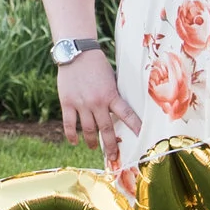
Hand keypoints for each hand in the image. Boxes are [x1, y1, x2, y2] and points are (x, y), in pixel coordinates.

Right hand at [57, 50, 139, 165]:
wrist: (76, 52)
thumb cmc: (97, 64)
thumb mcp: (111, 79)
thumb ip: (114, 95)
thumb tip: (121, 111)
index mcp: (111, 95)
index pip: (127, 115)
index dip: (135, 128)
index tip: (142, 139)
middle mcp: (97, 102)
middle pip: (106, 129)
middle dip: (110, 146)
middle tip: (113, 156)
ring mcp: (81, 104)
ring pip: (88, 130)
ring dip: (92, 142)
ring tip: (93, 147)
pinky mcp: (67, 103)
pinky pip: (69, 124)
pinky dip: (72, 135)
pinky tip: (74, 142)